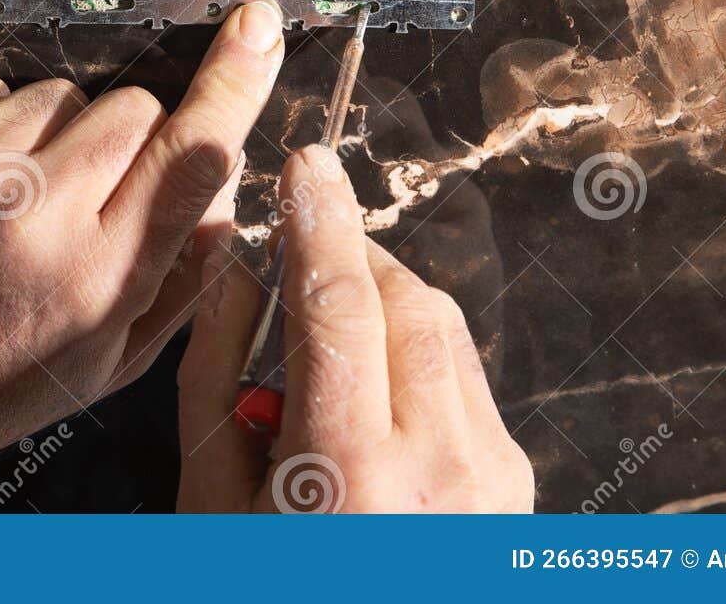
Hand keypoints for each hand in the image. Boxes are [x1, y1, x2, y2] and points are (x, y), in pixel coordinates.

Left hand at [0, 0, 284, 510]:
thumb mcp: (97, 367)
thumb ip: (177, 278)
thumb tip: (225, 191)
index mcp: (96, 279)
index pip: (194, 151)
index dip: (236, 83)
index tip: (256, 30)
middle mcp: (34, 215)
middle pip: (133, 108)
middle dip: (124, 143)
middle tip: (81, 199)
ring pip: (60, 93)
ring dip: (51, 134)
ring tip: (7, 203)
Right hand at [176, 145, 533, 512]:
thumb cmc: (264, 584)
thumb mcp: (211, 500)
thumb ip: (219, 372)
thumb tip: (233, 263)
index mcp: (350, 476)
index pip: (338, 304)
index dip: (318, 220)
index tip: (305, 164)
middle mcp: (440, 470)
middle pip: (406, 301)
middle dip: (352, 258)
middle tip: (300, 253)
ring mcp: (491, 479)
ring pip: (446, 329)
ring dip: (386, 301)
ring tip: (327, 335)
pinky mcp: (514, 484)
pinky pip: (466, 376)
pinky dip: (417, 353)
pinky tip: (371, 392)